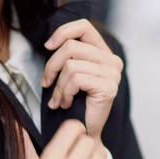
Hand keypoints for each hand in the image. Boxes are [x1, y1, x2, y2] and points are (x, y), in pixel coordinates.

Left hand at [40, 18, 122, 140]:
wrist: (84, 132)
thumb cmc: (75, 104)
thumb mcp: (71, 73)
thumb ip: (69, 55)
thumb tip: (50, 43)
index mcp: (104, 53)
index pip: (84, 26)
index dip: (62, 32)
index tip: (48, 46)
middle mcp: (112, 61)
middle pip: (71, 46)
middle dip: (51, 65)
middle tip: (46, 84)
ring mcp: (112, 74)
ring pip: (71, 65)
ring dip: (57, 85)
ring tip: (58, 99)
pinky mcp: (109, 87)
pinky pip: (76, 79)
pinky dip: (63, 93)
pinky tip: (65, 104)